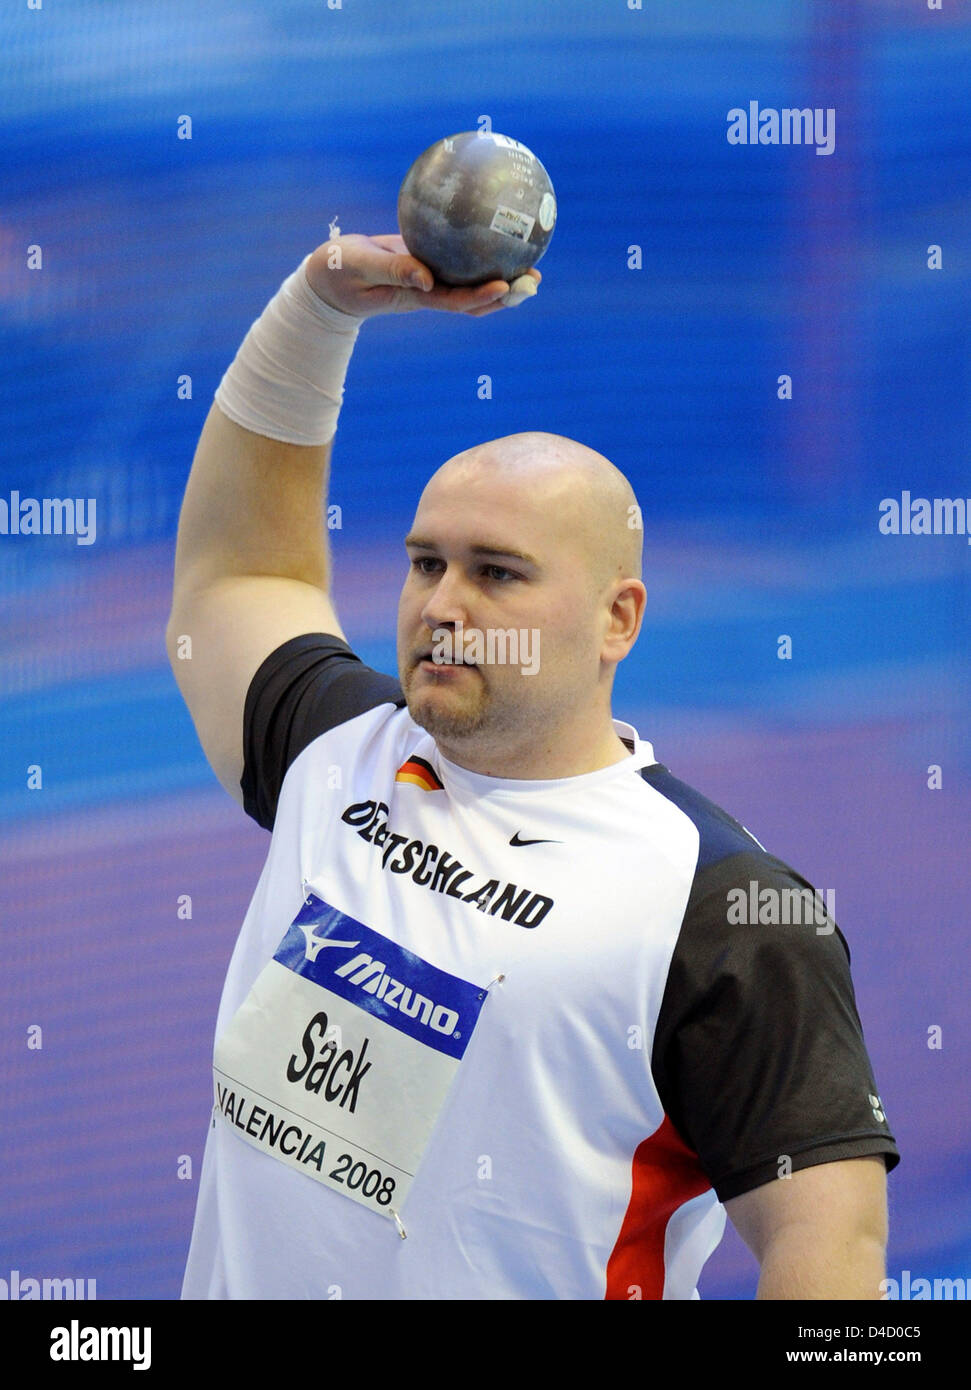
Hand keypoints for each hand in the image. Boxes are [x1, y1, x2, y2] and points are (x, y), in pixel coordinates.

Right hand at [304, 232, 540, 319]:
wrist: (328, 277)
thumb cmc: (338, 273)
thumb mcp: (361, 269)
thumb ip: (392, 271)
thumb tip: (425, 278)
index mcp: (417, 297)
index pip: (457, 301)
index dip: (483, 296)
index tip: (507, 286)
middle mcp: (430, 291)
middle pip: (476, 299)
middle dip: (507, 293)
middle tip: (535, 279)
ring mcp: (430, 278)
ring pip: (472, 282)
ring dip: (503, 278)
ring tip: (532, 263)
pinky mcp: (426, 261)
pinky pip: (458, 257)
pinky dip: (478, 250)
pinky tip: (494, 228)